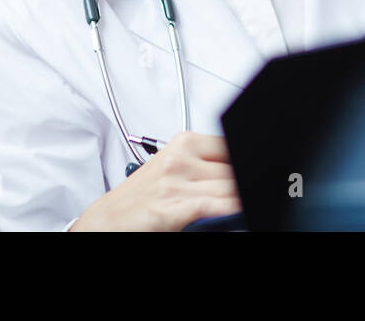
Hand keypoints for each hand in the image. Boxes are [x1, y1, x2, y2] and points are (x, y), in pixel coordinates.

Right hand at [70, 131, 240, 230]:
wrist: (106, 221)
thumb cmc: (140, 197)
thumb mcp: (173, 167)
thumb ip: (206, 164)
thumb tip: (239, 165)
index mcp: (183, 144)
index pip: (230, 146)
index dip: (245, 160)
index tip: (258, 166)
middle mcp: (180, 159)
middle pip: (232, 169)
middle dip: (241, 181)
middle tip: (255, 185)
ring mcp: (176, 183)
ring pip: (229, 188)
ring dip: (238, 196)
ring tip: (241, 201)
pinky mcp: (173, 208)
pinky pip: (216, 206)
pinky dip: (231, 208)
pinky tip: (235, 209)